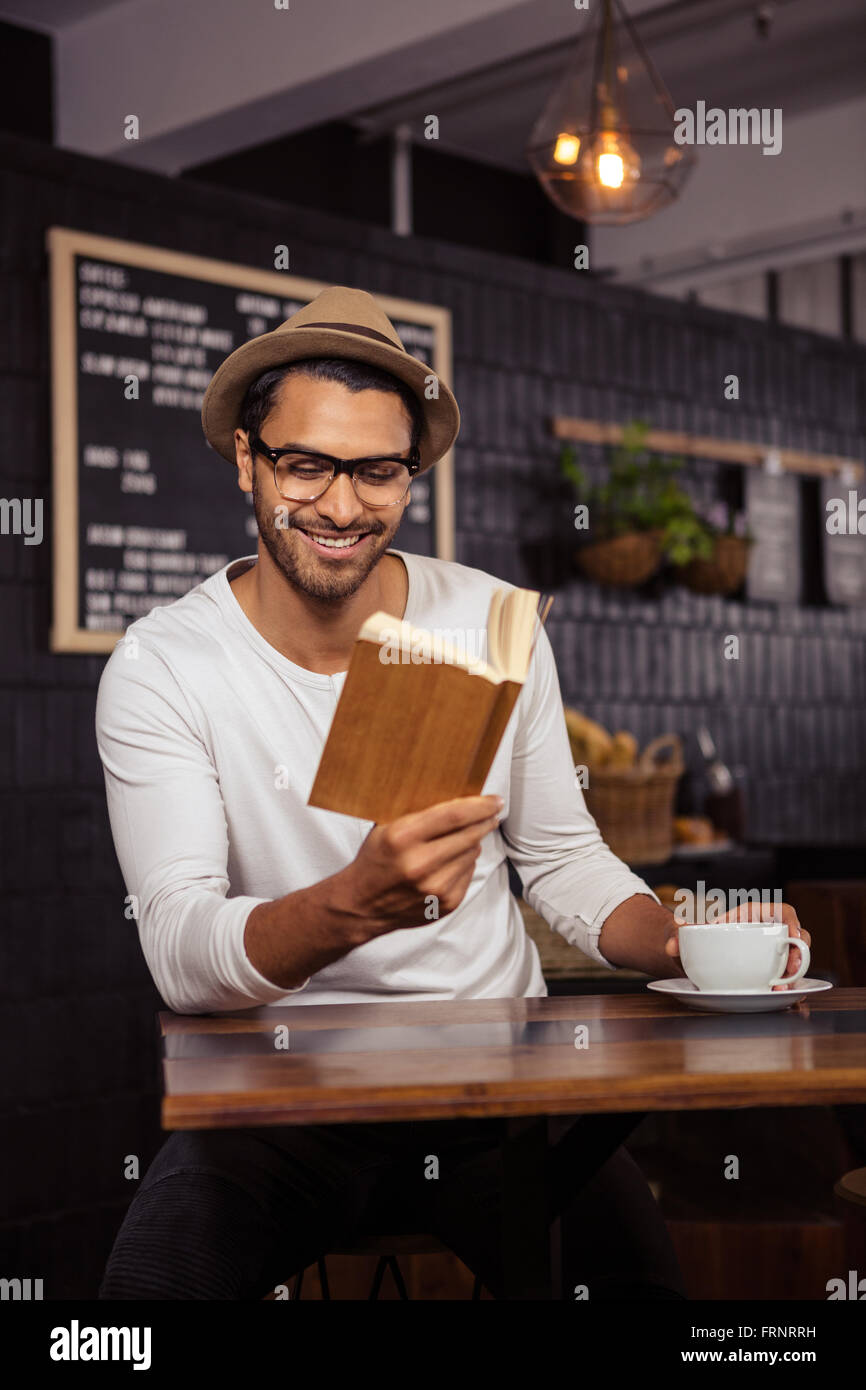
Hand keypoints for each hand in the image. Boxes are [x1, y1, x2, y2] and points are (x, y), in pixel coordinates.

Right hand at [340, 794, 503, 937]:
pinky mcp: (446, 903)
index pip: (453, 816)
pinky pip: (468, 872)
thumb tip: (458, 797)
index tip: (494, 800)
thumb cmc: (375, 861)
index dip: (479, 806)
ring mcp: (435, 888)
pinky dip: (465, 862)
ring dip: (472, 842)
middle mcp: (420, 865)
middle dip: (485, 821)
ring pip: (472, 853)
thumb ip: (418, 814)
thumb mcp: (386, 829)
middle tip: (492, 812)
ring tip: (460, 838)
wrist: (362, 906)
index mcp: (402, 839)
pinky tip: (450, 861)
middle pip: (469, 834)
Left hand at [664, 900, 810, 989]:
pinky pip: (787, 974)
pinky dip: (785, 982)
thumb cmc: (705, 936)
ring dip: (794, 971)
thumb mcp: (696, 933)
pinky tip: (776, 991)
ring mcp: (775, 950)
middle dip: (799, 952)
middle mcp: (770, 932)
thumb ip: (685, 932)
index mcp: (756, 915)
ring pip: (796, 957)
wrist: (704, 952)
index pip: (784, 911)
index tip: (793, 934)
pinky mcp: (774, 967)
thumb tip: (676, 932)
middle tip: (791, 967)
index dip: (793, 920)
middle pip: (797, 937)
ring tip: (783, 985)